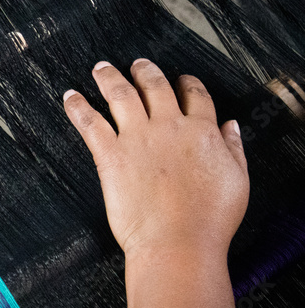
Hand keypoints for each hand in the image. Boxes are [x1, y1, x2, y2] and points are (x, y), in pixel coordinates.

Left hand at [63, 59, 248, 261]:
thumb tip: (229, 127)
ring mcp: (137, 138)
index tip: (182, 80)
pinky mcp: (110, 155)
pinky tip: (70, 97)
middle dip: (146, 71)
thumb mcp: (237, 180)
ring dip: (109, 77)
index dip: (187, 84)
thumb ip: (232, 149)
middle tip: (138, 64)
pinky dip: (78, 106)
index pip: (195, 95)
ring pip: (121, 94)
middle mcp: (168, 127)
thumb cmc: (209, 220)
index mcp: (201, 132)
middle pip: (155, 86)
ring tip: (102, 68)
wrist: (178, 243)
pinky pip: (89, 122)